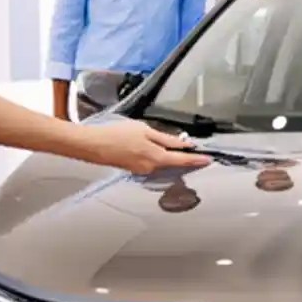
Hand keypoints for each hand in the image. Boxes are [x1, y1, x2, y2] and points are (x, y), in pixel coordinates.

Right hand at [73, 121, 211, 174]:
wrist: (92, 145)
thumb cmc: (116, 135)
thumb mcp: (145, 131)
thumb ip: (166, 138)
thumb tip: (184, 143)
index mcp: (156, 157)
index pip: (182, 160)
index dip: (197, 160)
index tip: (208, 159)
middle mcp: (151, 168)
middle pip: (174, 163)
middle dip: (186, 158)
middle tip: (198, 152)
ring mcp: (142, 170)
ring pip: (163, 163)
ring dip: (172, 157)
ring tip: (179, 148)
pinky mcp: (134, 169)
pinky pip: (152, 163)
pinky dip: (159, 157)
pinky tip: (158, 149)